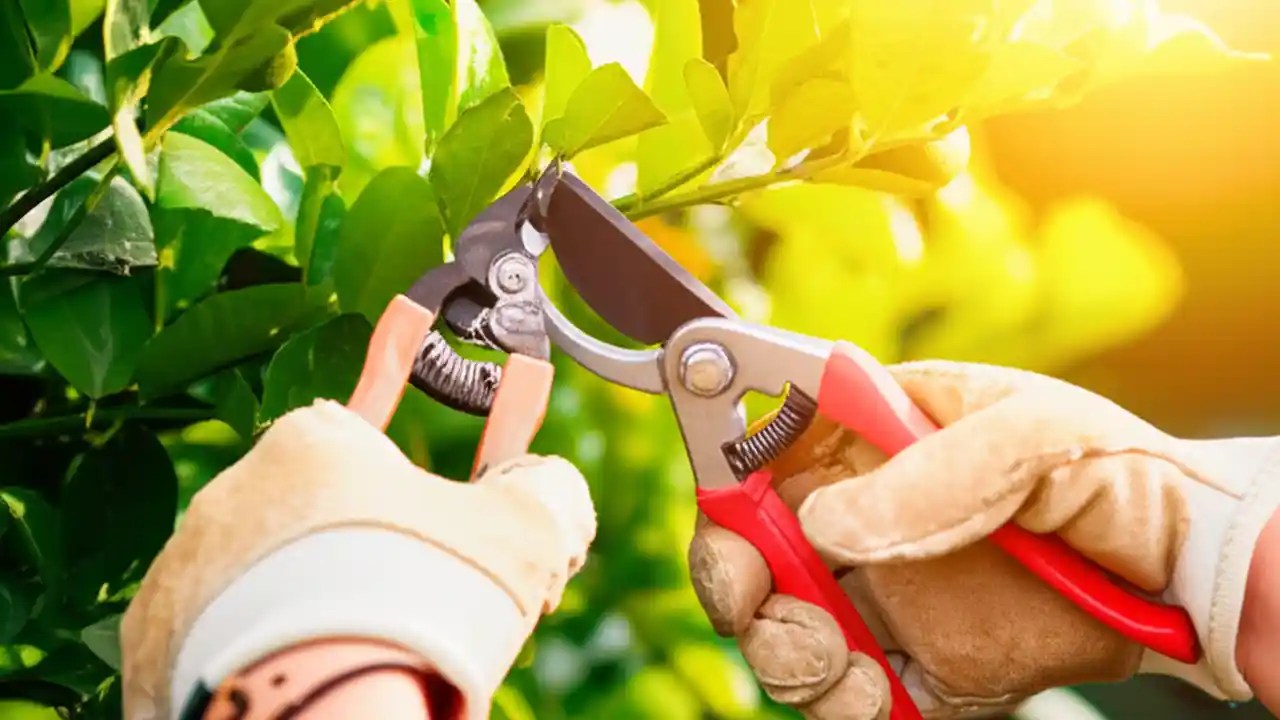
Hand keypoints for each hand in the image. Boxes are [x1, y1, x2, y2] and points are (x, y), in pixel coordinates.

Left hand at [120, 400, 595, 719]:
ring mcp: (191, 570)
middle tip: (448, 583)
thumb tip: (552, 487)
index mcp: (314, 442)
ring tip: (389, 641)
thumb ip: (548, 491)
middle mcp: (237, 493)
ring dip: (335, 585)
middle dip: (393, 528)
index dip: (404, 363)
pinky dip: (275, 637)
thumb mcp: (522, 532)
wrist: (323, 706)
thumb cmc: (422, 602)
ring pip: (281, 565)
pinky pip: (231, 626)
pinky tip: (322, 666)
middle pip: (336, 503)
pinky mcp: (161, 643)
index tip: (413, 313)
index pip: (372, 395)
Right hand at [690, 360, 1279, 718]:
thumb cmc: (1114, 469)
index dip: (726, 489)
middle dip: (740, 587)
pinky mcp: (921, 667)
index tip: (729, 526)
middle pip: (753, 553)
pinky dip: (845, 707)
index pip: (762, 457)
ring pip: (787, 632)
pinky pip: (851, 697)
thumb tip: (828, 525)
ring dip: (788, 655)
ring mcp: (889, 597)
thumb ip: (930, 473)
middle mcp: (865, 518)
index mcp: (872, 440)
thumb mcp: (1030, 436)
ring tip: (841, 663)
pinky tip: (878, 697)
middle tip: (766, 606)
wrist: (1188, 570)